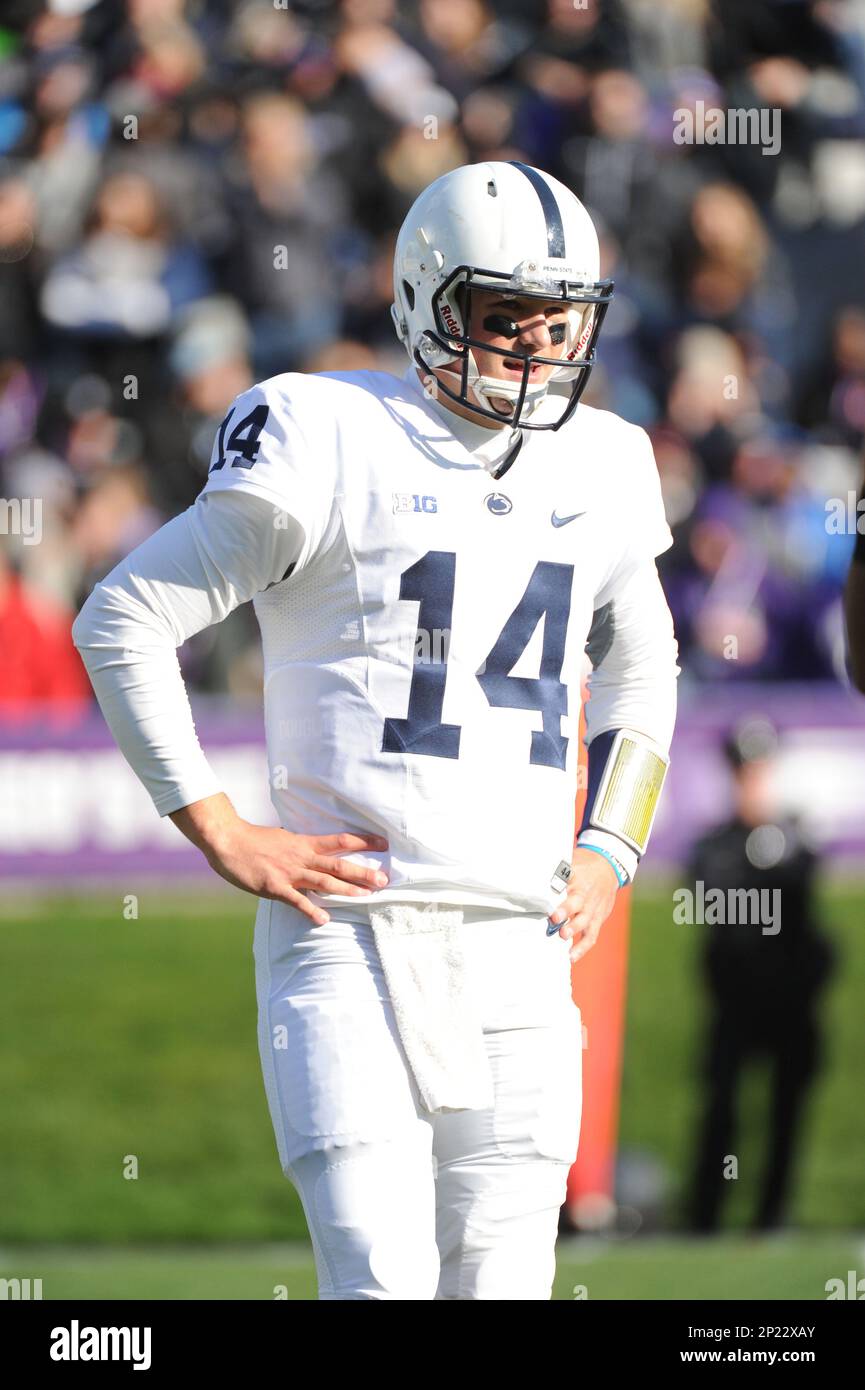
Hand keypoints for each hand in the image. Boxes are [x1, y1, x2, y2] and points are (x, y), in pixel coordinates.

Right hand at [169, 793, 388, 924]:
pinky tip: (324, 920)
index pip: (340, 841)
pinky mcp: (274, 887)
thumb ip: (301, 847)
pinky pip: (296, 901)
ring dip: (346, 890)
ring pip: (323, 881)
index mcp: (304, 844)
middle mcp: (301, 857)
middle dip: (363, 873)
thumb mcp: (284, 839)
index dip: (363, 842)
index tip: (385, 844)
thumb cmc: (254, 840)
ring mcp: (289, 873)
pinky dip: (310, 910)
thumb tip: (317, 851)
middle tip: (384, 880)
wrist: (228, 840)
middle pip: (338, 864)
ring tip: (366, 897)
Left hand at [548, 847, 619, 962]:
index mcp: (577, 876)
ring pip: (585, 920)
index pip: (567, 879)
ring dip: (574, 929)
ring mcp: (593, 907)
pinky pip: (592, 935)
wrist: (609, 867)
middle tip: (554, 918)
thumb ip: (553, 872)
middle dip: (566, 910)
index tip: (546, 893)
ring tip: (562, 937)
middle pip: (577, 901)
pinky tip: (571, 957)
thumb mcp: (570, 861)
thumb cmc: (583, 866)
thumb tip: (527, 876)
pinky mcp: (597, 919)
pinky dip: (582, 947)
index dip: (558, 886)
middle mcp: (585, 893)